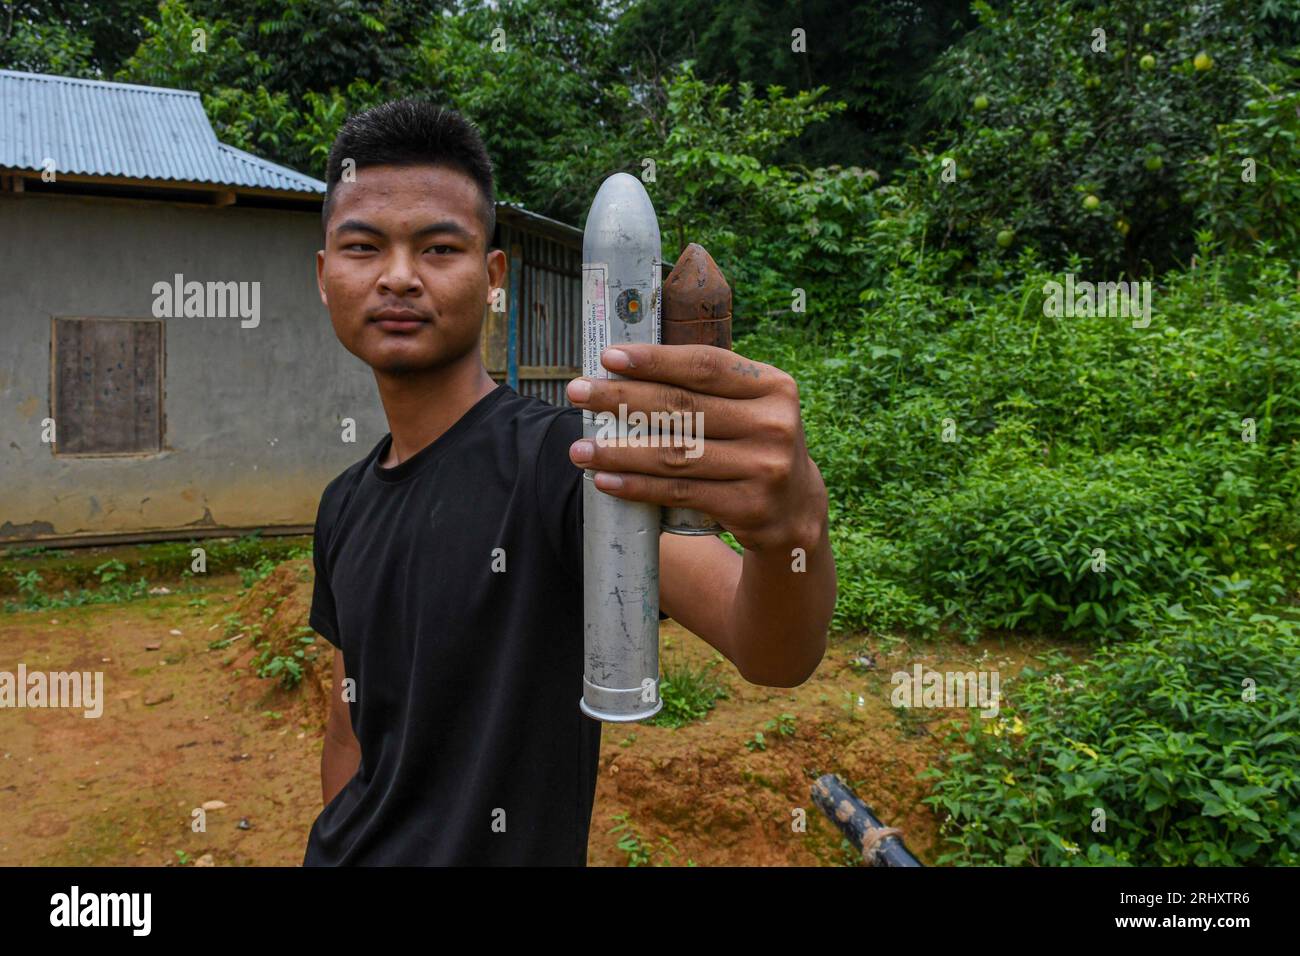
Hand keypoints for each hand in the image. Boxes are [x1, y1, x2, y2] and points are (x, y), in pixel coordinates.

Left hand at [565, 344, 828, 552]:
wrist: (795, 510)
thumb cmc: (755, 445)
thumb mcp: (752, 406)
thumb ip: (709, 386)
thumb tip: (627, 366)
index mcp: (774, 386)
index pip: (705, 366)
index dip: (654, 361)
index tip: (609, 357)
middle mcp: (773, 424)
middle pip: (682, 408)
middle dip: (621, 399)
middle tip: (577, 393)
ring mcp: (763, 468)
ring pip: (674, 454)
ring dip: (619, 451)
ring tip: (579, 449)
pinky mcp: (749, 507)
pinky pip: (679, 493)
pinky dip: (637, 487)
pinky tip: (606, 481)